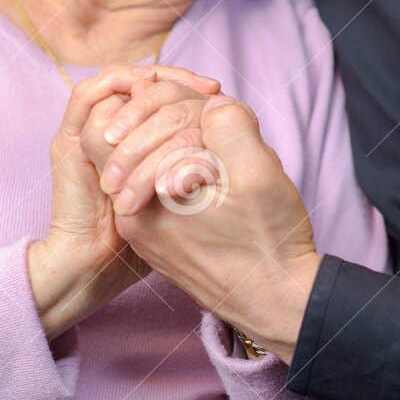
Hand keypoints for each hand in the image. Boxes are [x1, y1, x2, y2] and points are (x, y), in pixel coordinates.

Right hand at [29, 63, 220, 340]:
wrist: (94, 266)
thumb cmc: (150, 243)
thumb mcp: (190, 198)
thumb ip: (201, 166)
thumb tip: (226, 125)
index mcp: (140, 146)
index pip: (159, 94)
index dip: (188, 87)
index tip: (219, 93)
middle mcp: (112, 134)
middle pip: (141, 82)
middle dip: (176, 78)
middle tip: (210, 87)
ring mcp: (87, 134)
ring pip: (116, 80)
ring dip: (151, 79)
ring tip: (185, 90)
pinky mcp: (69, 140)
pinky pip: (87, 94)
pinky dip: (119, 85)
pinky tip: (149, 93)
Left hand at [108, 96, 321, 360]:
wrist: (277, 301)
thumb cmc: (268, 243)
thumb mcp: (257, 172)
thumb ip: (227, 123)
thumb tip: (207, 103)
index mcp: (138, 203)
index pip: (122, 128)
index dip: (162, 98)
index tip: (205, 98)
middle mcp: (130, 219)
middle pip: (124, 143)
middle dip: (165, 116)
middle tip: (206, 110)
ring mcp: (144, 230)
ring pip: (141, 162)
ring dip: (175, 139)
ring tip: (216, 142)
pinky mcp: (161, 238)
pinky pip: (156, 187)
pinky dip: (180, 165)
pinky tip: (215, 171)